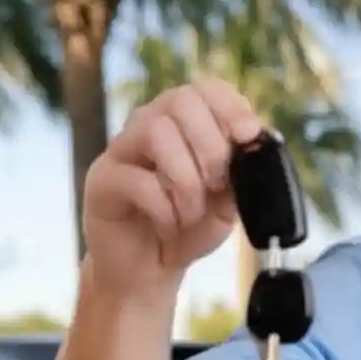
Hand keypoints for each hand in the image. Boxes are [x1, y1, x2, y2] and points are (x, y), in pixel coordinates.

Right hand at [81, 78, 263, 297]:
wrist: (149, 271)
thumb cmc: (189, 229)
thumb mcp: (228, 201)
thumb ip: (243, 170)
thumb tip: (258, 140)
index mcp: (184, 124)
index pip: (205, 88)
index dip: (231, 107)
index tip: (248, 137)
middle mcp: (149, 126)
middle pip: (179, 99)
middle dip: (210, 145)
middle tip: (217, 184)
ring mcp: (121, 150)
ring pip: (156, 131)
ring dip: (186, 179)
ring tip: (190, 212)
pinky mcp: (102, 181)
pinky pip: (136, 179)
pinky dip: (164, 207)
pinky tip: (168, 225)